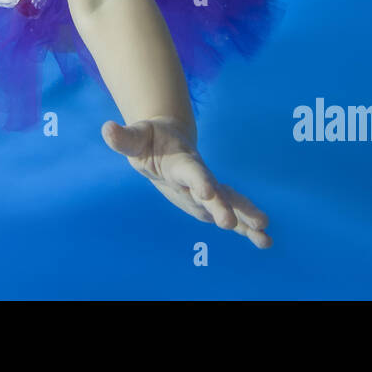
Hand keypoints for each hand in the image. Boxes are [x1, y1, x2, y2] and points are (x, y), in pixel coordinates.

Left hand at [102, 116, 271, 248]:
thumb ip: (123, 138)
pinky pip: (231, 213)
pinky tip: (263, 241)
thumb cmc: (150, 139)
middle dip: (223, 206)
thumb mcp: (135, 138)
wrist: (169, 138)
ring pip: (229, 202)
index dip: (199, 180)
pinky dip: (246, 228)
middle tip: (232, 223)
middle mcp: (198, 175)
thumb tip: (107, 129)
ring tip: (265, 235)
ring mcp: (206, 188)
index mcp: (181, 160)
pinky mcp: (209, 200)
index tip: (207, 192)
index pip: (191, 171)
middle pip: (214, 191)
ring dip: (245, 218)